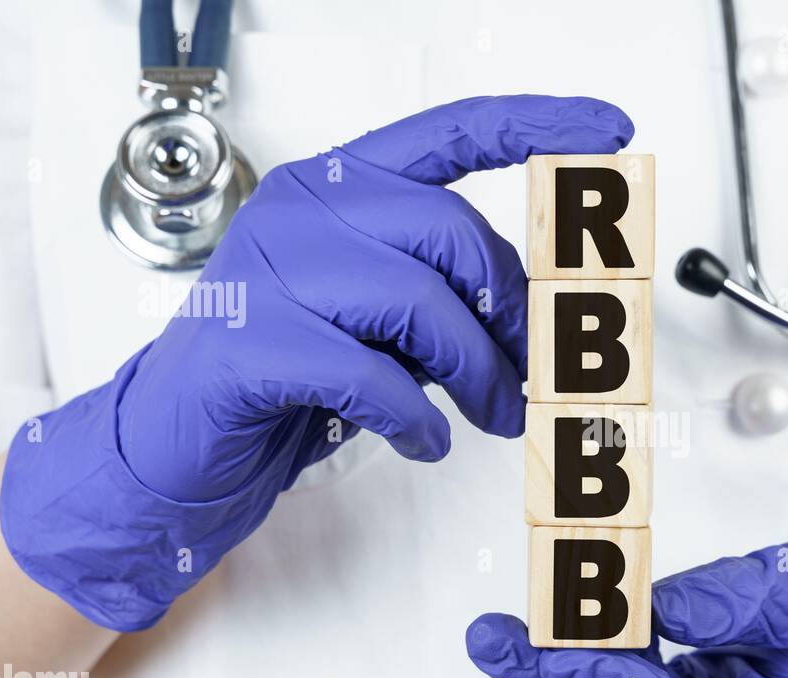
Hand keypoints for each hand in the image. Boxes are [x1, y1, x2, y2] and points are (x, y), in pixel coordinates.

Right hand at [0, 95, 632, 630]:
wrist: (180, 440)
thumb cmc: (290, 373)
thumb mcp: (381, 323)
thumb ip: (444, 299)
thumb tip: (540, 326)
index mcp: (339, 189)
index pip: (449, 132)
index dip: (534, 128)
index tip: (608, 131)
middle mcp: (304, 210)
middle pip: (451, 234)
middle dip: (513, 318)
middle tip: (533, 379)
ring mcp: (271, 269)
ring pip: (418, 303)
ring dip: (478, 375)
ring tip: (494, 418)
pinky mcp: (253, 342)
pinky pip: (369, 375)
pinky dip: (415, 419)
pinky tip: (423, 440)